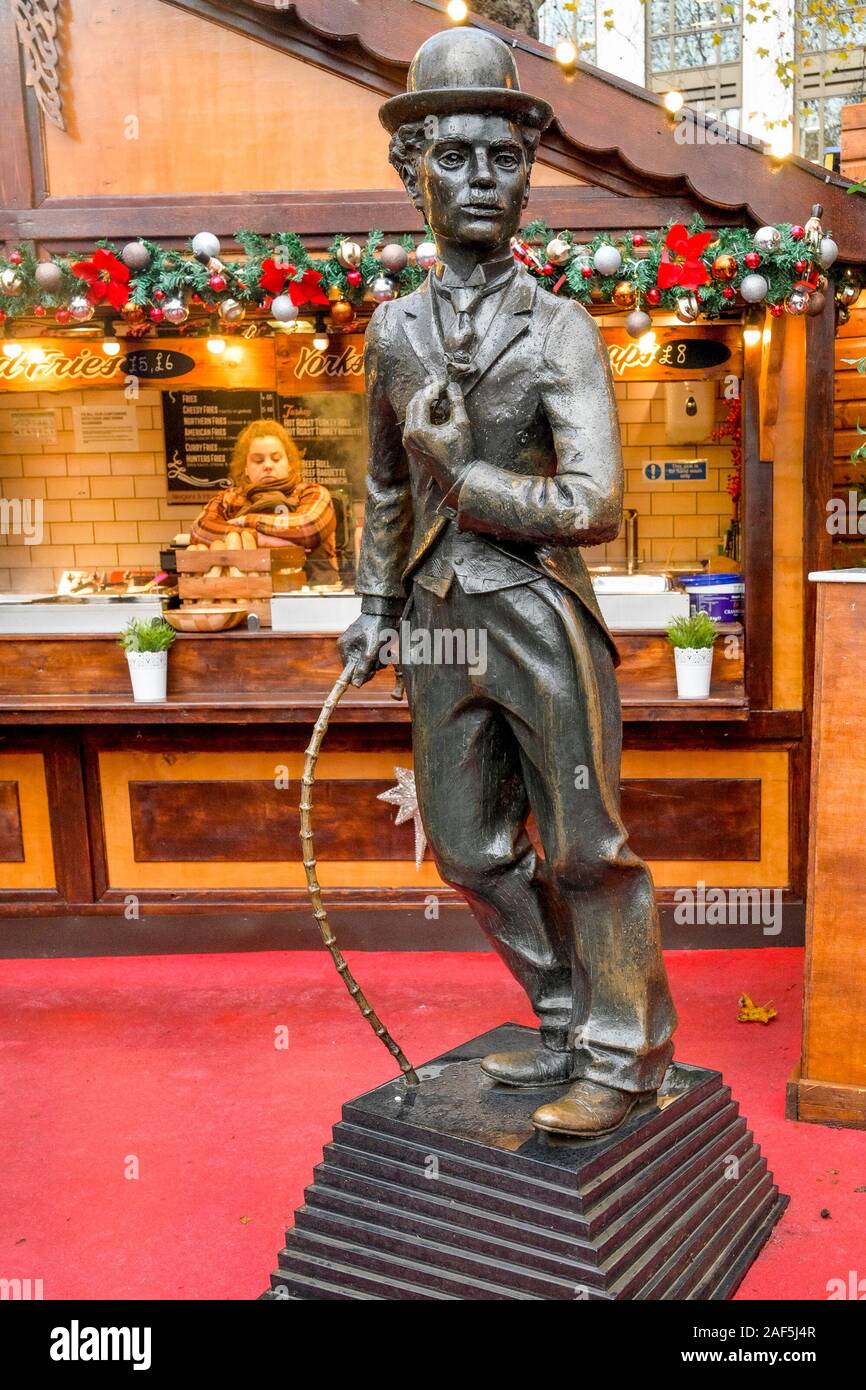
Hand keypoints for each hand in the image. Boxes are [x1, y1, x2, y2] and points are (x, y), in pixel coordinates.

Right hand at [338, 613, 394, 685]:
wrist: (386, 610)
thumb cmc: (377, 627)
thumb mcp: (371, 650)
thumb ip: (363, 667)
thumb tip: (355, 685)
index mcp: (344, 647)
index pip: (349, 671)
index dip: (361, 674)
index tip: (373, 672)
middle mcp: (348, 646)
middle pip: (359, 667)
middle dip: (372, 665)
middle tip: (381, 657)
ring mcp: (357, 644)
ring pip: (368, 662)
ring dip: (379, 659)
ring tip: (385, 649)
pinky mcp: (366, 642)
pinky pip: (372, 655)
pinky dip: (380, 654)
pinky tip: (386, 647)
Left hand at [402, 379, 472, 495]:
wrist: (458, 478)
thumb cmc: (461, 453)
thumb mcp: (461, 424)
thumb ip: (456, 402)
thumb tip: (452, 385)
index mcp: (418, 430)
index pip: (422, 400)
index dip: (434, 387)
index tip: (445, 381)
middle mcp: (408, 435)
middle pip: (413, 404)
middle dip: (426, 392)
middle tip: (440, 385)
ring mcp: (408, 441)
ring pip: (412, 412)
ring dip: (423, 401)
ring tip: (438, 393)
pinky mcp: (411, 445)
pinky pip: (413, 422)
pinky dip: (422, 412)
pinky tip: (435, 407)